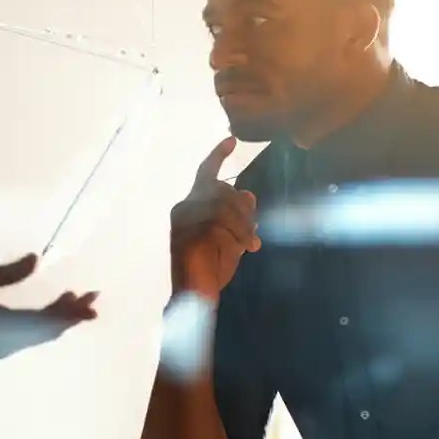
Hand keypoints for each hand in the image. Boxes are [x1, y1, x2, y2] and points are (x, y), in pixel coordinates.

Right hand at [0, 254, 98, 358]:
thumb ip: (8, 273)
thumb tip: (38, 261)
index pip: (44, 321)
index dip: (70, 313)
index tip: (91, 305)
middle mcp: (3, 342)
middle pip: (47, 331)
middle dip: (71, 314)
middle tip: (93, 296)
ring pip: (40, 336)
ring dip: (59, 318)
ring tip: (75, 297)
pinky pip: (29, 338)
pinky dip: (44, 324)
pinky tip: (49, 309)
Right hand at [168, 136, 259, 300]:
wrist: (195, 298)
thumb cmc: (211, 270)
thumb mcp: (231, 237)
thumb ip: (238, 216)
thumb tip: (249, 193)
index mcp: (190, 207)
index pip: (204, 174)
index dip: (217, 156)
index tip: (231, 140)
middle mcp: (183, 209)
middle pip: (221, 189)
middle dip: (244, 209)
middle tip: (254, 234)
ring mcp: (184, 221)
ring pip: (222, 205)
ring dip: (243, 225)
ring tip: (249, 246)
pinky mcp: (188, 233)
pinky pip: (220, 224)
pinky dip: (238, 235)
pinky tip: (245, 249)